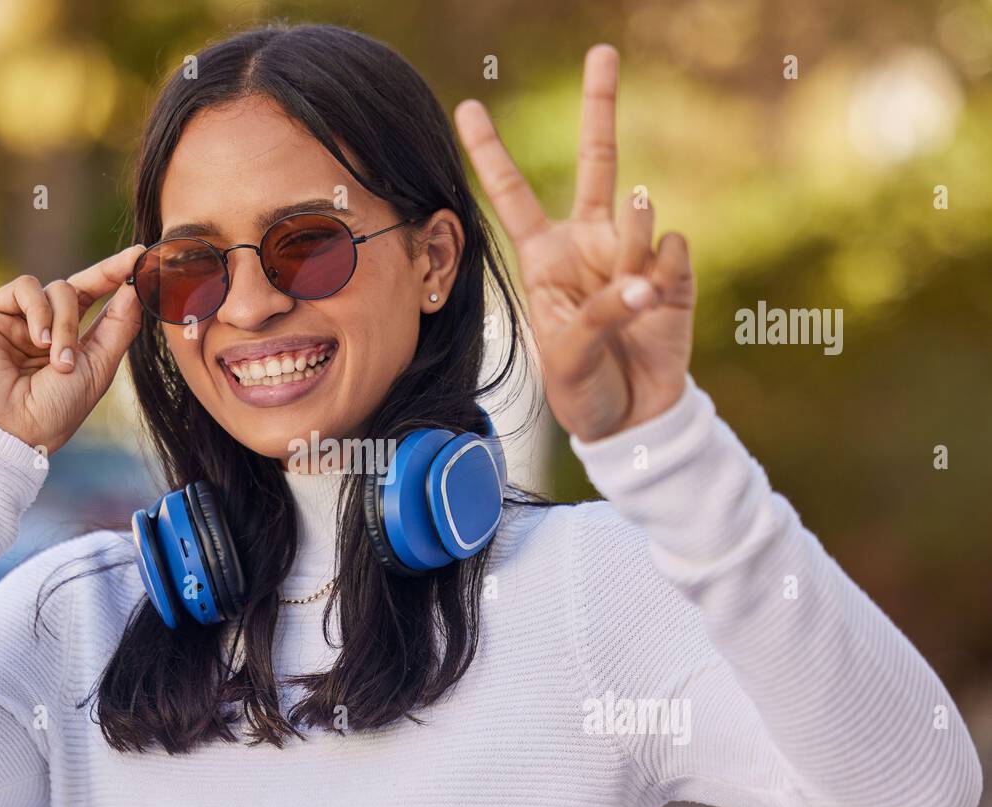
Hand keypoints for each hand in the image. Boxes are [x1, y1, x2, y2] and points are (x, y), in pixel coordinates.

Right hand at [0, 246, 145, 454]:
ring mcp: (18, 319)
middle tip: (130, 266)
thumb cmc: (56, 410)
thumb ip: (119, 326)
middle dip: (106, 278)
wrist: (10, 430)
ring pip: (57, 289)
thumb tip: (135, 287)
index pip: (97, 298)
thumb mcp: (99, 367)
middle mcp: (46, 326)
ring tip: (59, 360)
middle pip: (80, 286)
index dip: (117, 276)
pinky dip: (38, 311)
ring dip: (65, 323)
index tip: (141, 256)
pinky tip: (38, 341)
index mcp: (72, 340)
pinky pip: (26, 288)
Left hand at [454, 44, 695, 442]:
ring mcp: (632, 255)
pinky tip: (659, 302)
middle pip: (597, 161)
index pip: (513, 197)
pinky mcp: (673, 274)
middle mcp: (588, 245)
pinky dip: (666, 274)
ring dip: (635, 240)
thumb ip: (600, 312)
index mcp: (545, 260)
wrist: (632, 421)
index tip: (467, 107)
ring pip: (639, 213)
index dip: (492, 154)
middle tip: (602, 50)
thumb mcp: (568, 358)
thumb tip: (646, 274)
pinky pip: (675, 250)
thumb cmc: (581, 390)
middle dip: (600, 106)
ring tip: (635, 287)